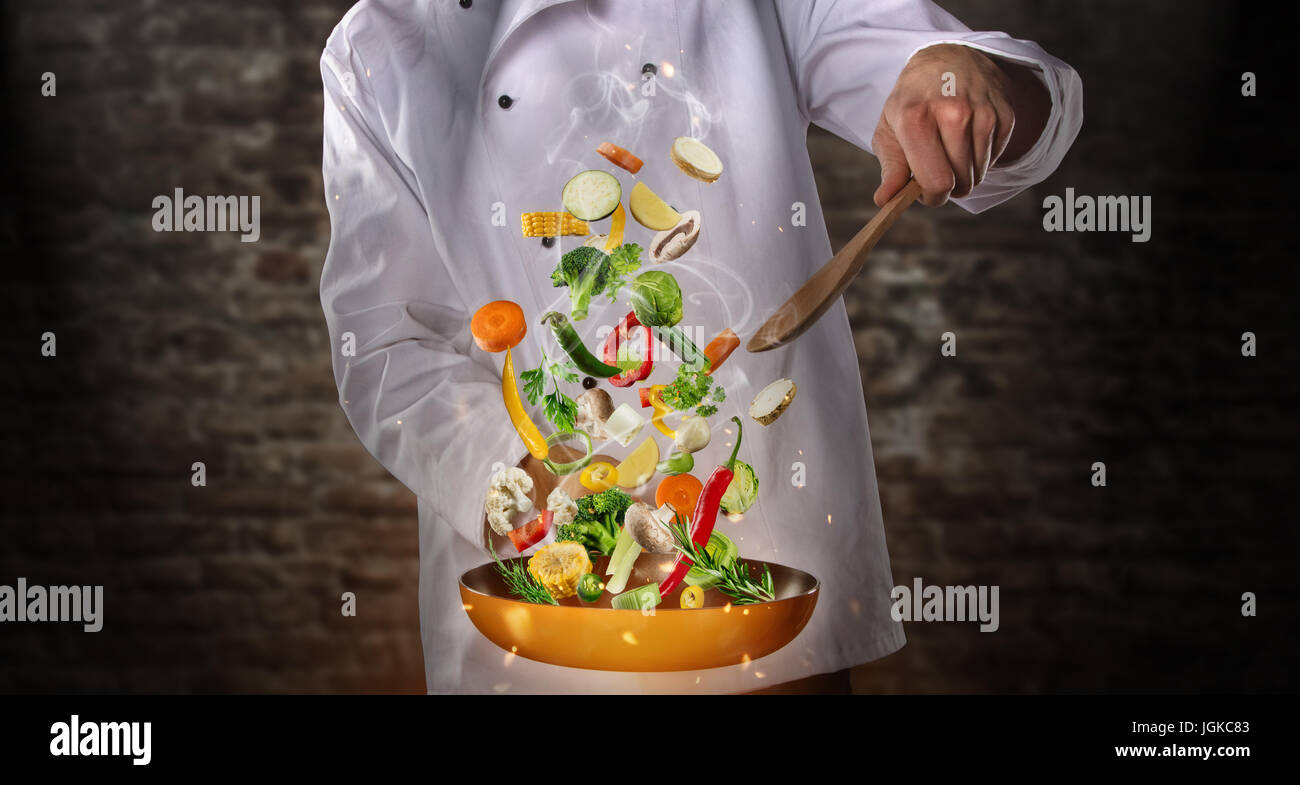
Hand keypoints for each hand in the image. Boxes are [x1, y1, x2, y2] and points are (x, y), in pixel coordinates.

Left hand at [872, 44, 1047, 207]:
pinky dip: (981, 158)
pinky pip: (995, 158)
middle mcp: (953, 113)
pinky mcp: (1004, 113)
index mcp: (916, 119)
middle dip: (948, 187)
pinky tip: (968, 137)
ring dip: (965, 174)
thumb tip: (885, 201)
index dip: (931, 197)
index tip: (925, 193)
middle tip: (937, 170)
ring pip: (979, 173)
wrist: (947, 58)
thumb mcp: (890, 128)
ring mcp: (983, 112)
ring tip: (950, 151)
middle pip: (961, 182)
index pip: (936, 182)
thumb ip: (890, 168)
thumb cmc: (913, 100)